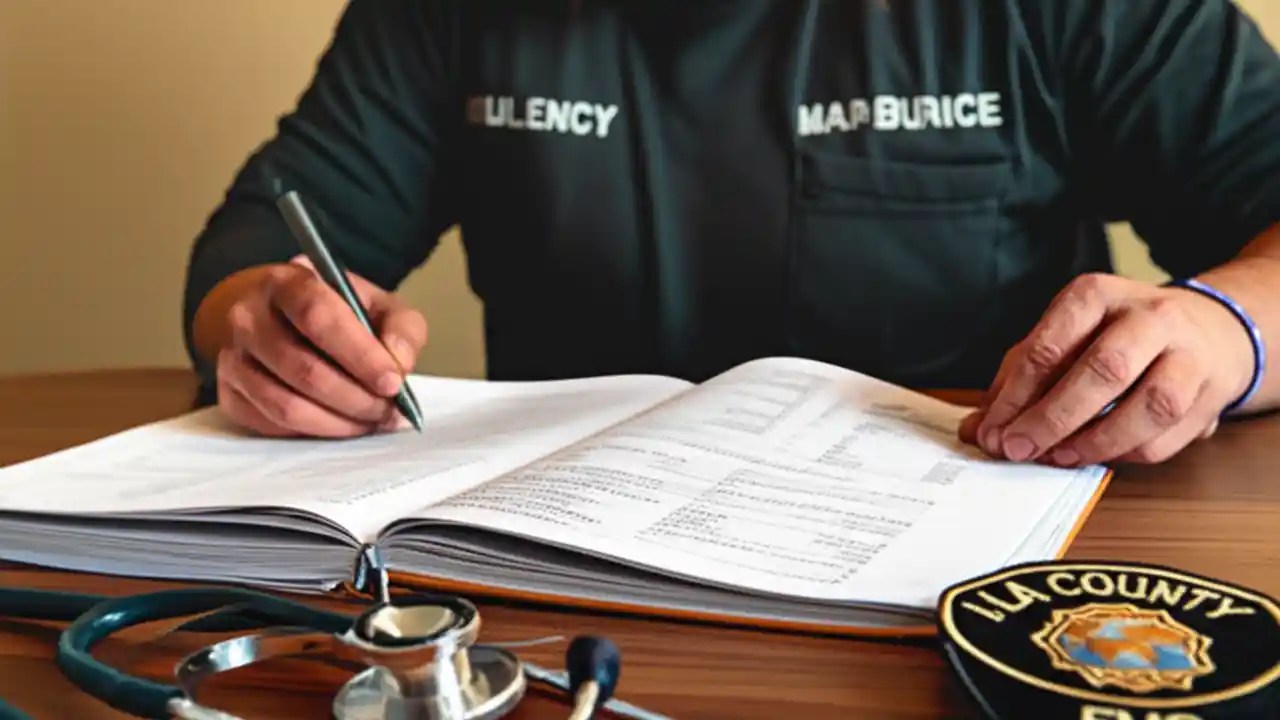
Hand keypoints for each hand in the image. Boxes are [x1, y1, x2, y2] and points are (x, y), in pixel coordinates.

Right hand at [214, 256, 427, 437]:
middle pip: (303, 368)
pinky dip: (312, 433)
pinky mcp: (229, 392)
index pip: (318, 316)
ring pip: (285, 405)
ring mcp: (233, 356)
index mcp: (288, 282)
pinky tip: (340, 425)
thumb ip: (402, 330)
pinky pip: (270, 425)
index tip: (392, 382)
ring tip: (369, 420)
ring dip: (337, 422)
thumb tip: (397, 364)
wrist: (299, 325)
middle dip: (355, 398)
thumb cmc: (346, 316)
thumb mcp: (383, 308)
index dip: (359, 355)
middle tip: (387, 410)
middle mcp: (249, 316)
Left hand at [959, 273, 1253, 465]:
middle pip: (1104, 369)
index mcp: (1097, 295)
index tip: (992, 431)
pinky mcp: (1211, 394)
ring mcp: (1188, 354)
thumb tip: (977, 429)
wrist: (1209, 332)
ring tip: (1059, 457)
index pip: (1050, 345)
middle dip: (1053, 417)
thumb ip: (1018, 380)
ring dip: (1097, 440)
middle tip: (1018, 449)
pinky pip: (1168, 435)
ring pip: (1150, 404)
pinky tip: (1097, 457)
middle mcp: (1149, 316)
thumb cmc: (1116, 337)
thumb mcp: (1064, 338)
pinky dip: (1127, 453)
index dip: (1016, 395)